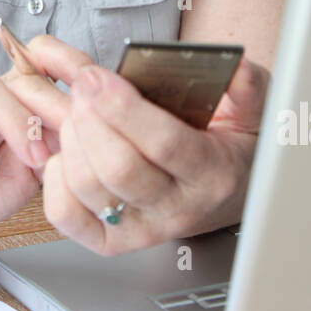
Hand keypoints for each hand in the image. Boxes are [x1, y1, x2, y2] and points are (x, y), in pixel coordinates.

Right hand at [0, 35, 94, 246]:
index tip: (95, 90)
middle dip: (52, 105)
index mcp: (19, 97)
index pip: (43, 58)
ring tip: (32, 160)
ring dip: (15, 122)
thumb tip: (90, 131)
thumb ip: (58, 147)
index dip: (69, 63)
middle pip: (22, 75)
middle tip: (71, 140)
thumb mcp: (36, 172)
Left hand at [42, 54, 269, 254]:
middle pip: (119, 169)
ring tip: (78, 109)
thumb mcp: (254, 109)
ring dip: (72, 140)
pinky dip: (56, 180)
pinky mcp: (113, 240)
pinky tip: (69, 150)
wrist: (231, 189)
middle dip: (90, 119)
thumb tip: (235, 70)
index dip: (124, 109)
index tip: (97, 76)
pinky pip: (68, 216)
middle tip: (84, 84)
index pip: (165, 145)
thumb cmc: (233, 145)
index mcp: (213, 173)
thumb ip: (247, 88)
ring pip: (89, 188)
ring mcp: (143, 228)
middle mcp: (177, 208)